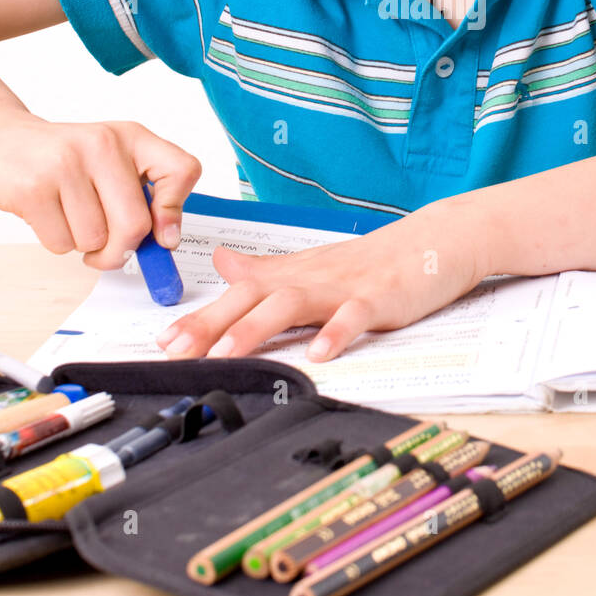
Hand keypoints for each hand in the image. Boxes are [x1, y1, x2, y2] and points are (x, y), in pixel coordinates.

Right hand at [0, 113, 200, 268]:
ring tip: (71, 215)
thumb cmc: (68, 159)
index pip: (182, 170)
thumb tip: (167, 240)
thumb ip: (147, 196)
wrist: (8, 142)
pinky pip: (62, 243)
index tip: (163, 234)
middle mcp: (102, 145)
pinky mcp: (34, 189)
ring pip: (95, 240)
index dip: (175, 211)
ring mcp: (66, 164)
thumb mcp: (114, 163)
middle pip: (135, 225)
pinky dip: (59, 242)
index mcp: (131, 137)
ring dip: (84, 244)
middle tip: (108, 249)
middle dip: (120, 251)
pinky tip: (51, 214)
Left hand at [155, 197, 488, 362]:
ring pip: (292, 304)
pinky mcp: (379, 299)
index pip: (237, 294)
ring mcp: (344, 288)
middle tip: (177, 351)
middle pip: (253, 297)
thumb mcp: (312, 264)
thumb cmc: (372, 260)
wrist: (432, 241)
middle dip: (211, 325)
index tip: (163, 342)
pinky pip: (355, 317)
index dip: (200, 318)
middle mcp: (310, 278)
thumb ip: (265, 269)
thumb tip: (220, 261)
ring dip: (257, 328)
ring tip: (228, 354)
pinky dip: (336, 333)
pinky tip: (319, 355)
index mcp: (293, 274)